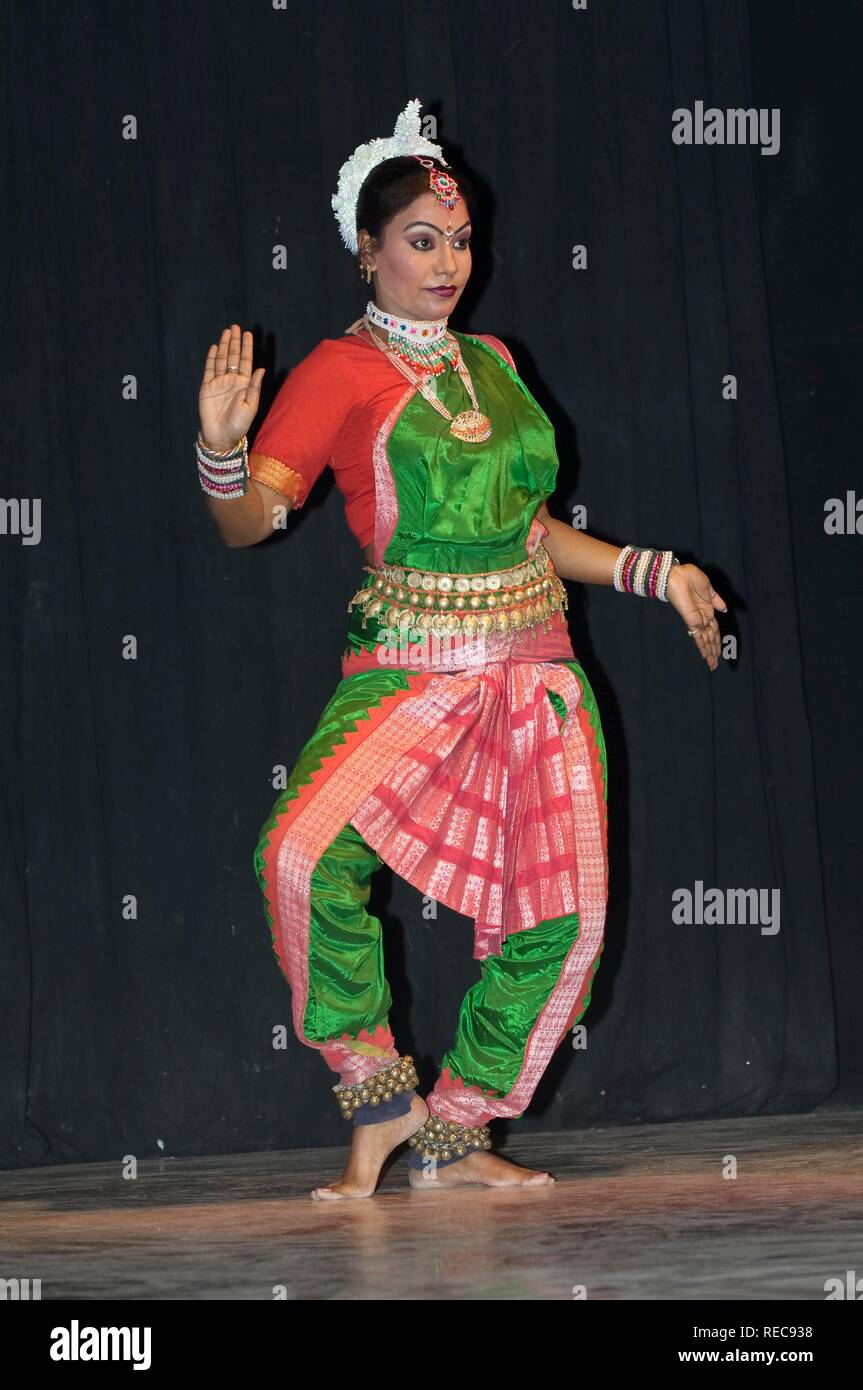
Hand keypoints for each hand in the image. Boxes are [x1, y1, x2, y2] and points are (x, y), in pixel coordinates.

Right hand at [198, 324, 264, 451]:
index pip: (245, 361)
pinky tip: (214, 347)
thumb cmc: (239, 425)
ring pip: (221, 359)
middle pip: (233, 356)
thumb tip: (261, 368)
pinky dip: (211, 358)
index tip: (248, 334)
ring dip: (223, 346)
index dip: (246, 347)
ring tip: (226, 332)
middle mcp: (231, 381)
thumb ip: (254, 386)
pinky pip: (209, 369)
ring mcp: (218, 383)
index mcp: (244, 384)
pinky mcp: (207, 387)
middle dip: (234, 342)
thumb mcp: (250, 406)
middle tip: (235, 327)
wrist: (221, 436)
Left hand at [666, 563, 727, 670]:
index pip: (714, 629)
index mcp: (707, 609)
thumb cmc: (690, 577)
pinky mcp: (691, 620)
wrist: (677, 575)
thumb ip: (717, 600)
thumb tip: (725, 609)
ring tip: (713, 665)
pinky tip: (705, 656)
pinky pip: (697, 636)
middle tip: (715, 664)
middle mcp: (702, 617)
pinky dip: (702, 647)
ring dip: (709, 653)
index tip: (720, 650)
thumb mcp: (708, 588)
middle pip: (710, 638)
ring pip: (705, 640)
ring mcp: (696, 620)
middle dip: (713, 651)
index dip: (717, 640)